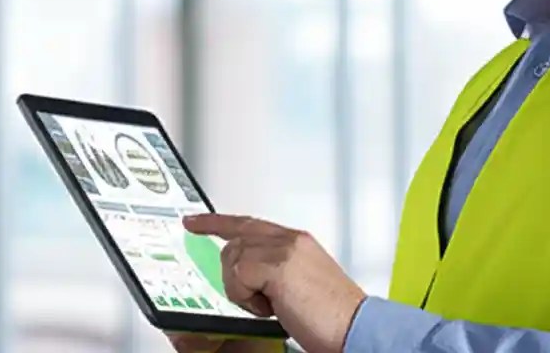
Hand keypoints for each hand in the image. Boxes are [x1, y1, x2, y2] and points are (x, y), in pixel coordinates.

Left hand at [182, 214, 366, 352]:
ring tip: (276, 306)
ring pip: (233, 260)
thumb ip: (275, 270)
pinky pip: (238, 275)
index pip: (248, 224)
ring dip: (245, 292)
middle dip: (235, 278)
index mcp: (296, 241)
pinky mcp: (277, 264)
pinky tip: (274, 307)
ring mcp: (284, 249)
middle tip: (262, 302)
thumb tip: (246, 274)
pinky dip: (248, 298)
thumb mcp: (300, 284)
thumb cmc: (334, 317)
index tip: (193, 221)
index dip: (217, 222)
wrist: (357, 328)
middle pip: (234, 244)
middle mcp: (290, 239)